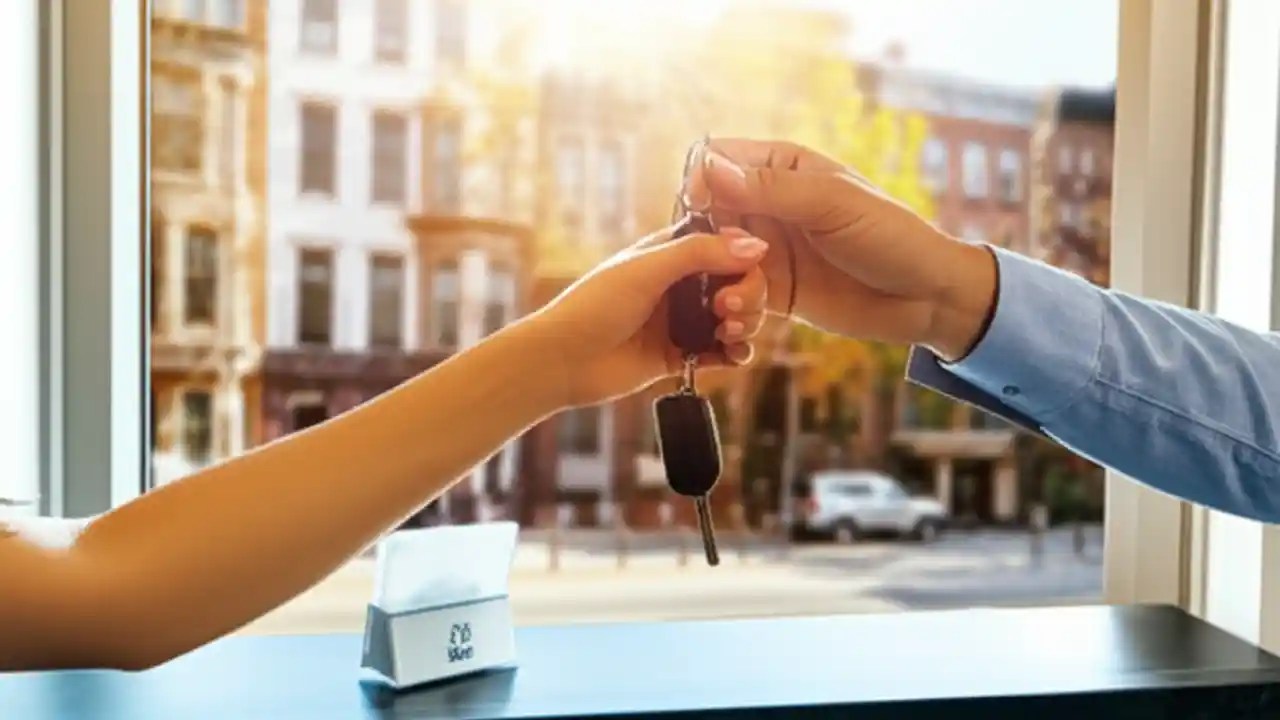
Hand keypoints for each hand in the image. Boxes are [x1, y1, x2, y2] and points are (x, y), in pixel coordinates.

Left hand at [527, 225, 769, 407]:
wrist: (563, 361)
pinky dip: (736, 353)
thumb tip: (758, 245)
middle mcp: (681, 284)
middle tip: (728, 310)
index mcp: (671, 252)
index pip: (727, 245)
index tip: (742, 273)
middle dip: (748, 295)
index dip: (745, 258)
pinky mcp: (680, 355)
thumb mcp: (648, 268)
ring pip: (737, 317)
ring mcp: (681, 320)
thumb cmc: (595, 305)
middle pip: (740, 282)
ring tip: (728, 334)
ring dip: (746, 324)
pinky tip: (734, 355)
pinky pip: (722, 352)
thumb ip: (702, 253)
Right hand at [689, 139, 998, 360]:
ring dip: (716, 281)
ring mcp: (766, 247)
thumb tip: (709, 169)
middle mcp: (767, 203)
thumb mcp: (832, 204)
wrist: (925, 297)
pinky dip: (732, 307)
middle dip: (704, 242)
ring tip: (739, 302)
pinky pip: (732, 293)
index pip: (715, 161)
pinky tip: (746, 320)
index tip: (707, 217)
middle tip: (724, 266)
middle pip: (705, 213)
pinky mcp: (771, 287)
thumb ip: (771, 189)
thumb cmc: (890, 236)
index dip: (701, 186)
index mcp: (782, 165)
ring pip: (713, 257)